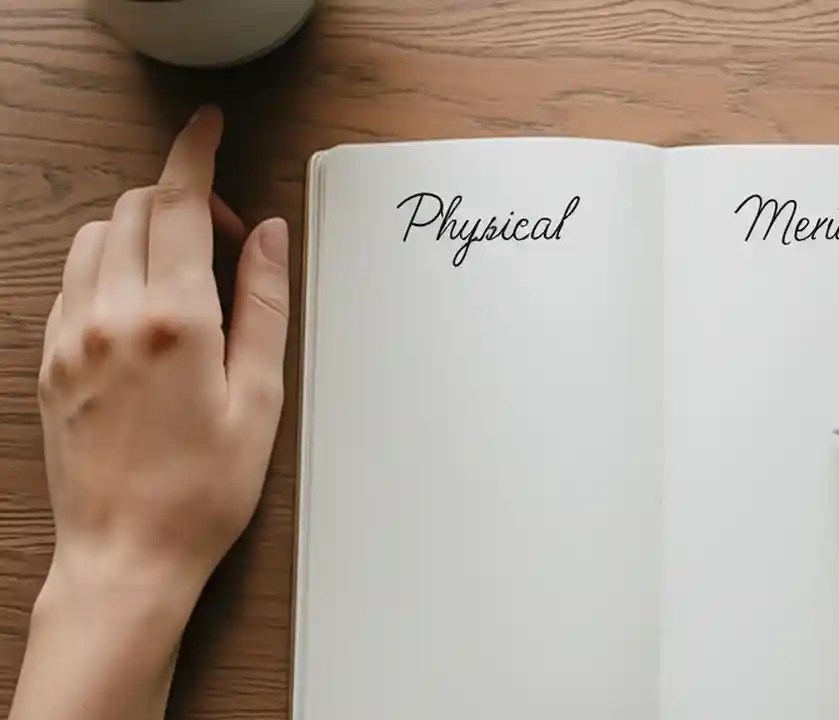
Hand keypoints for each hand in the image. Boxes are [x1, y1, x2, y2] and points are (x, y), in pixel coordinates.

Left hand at [11, 105, 289, 719]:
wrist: (127, 554)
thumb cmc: (205, 488)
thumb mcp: (260, 396)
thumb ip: (265, 303)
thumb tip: (269, 234)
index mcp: (175, 320)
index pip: (180, 203)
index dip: (196, 152)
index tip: (208, 126)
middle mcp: (112, 315)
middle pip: (136, 208)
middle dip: (181, 199)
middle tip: (225, 240)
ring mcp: (71, 336)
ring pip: (96, 237)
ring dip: (141, 230)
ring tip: (184, 277)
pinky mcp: (50, 359)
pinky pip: (72, 279)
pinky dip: (109, 266)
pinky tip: (143, 309)